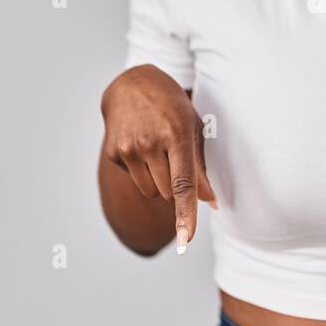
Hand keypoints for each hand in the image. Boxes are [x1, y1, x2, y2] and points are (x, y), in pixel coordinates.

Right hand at [101, 64, 215, 253]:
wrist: (132, 85)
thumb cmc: (172, 108)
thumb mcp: (193, 128)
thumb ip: (201, 168)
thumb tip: (211, 203)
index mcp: (177, 135)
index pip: (183, 184)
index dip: (186, 215)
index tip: (186, 240)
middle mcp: (150, 143)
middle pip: (168, 193)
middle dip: (175, 183)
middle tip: (174, 154)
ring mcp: (128, 149)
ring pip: (151, 191)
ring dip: (158, 180)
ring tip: (158, 149)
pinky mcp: (113, 153)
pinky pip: (135, 180)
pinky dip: (142, 171)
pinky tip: (141, 144)